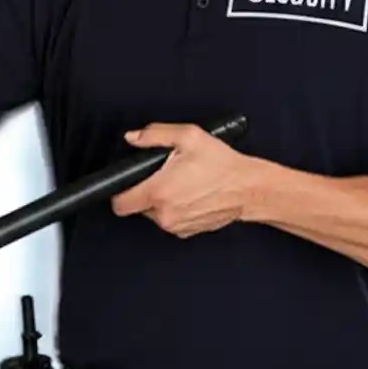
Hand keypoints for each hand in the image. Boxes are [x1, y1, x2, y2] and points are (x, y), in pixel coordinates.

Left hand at [111, 123, 267, 238]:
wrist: (249, 189)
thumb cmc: (222, 164)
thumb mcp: (188, 137)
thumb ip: (154, 135)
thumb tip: (133, 138)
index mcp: (159, 192)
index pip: (119, 203)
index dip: (119, 191)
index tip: (127, 183)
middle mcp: (164, 214)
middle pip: (137, 206)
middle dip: (145, 191)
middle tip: (164, 176)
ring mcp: (176, 227)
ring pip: (154, 214)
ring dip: (161, 201)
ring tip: (181, 184)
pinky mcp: (187, 233)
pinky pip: (170, 221)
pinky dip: (175, 209)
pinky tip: (190, 196)